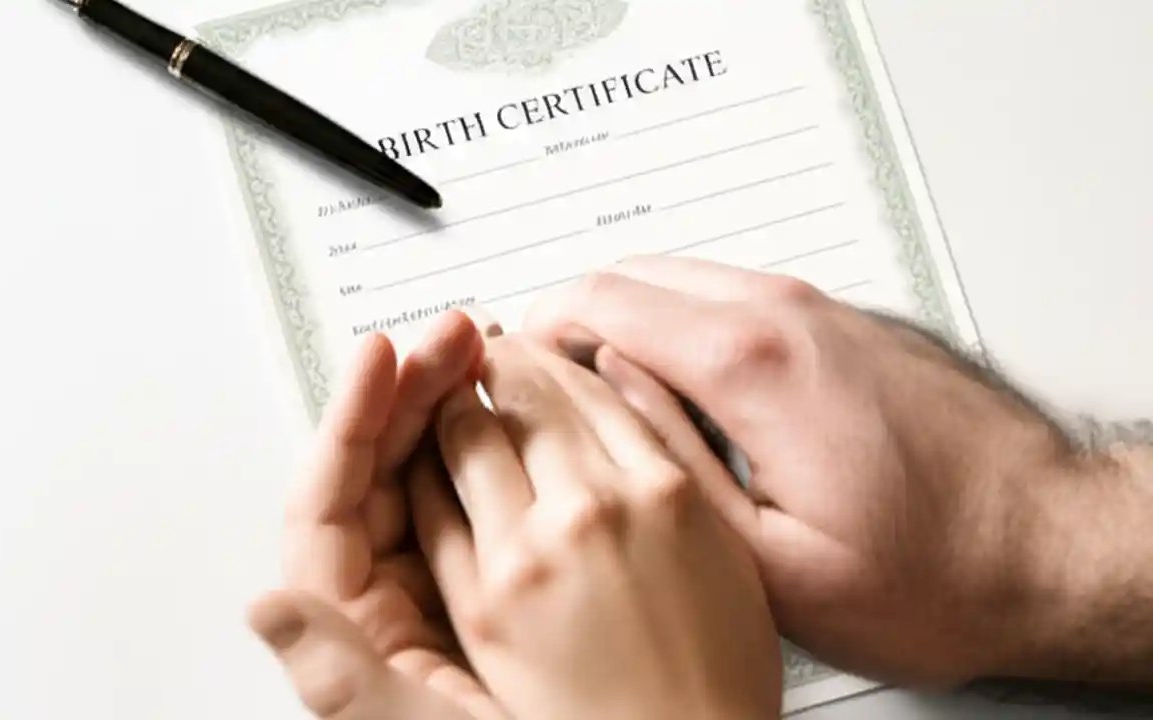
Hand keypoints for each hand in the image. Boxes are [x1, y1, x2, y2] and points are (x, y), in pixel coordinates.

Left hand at [249, 312, 502, 718]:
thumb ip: (338, 673)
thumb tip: (263, 605)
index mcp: (348, 611)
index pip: (329, 497)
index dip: (351, 420)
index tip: (380, 355)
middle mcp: (379, 577)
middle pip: (378, 463)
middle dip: (412, 390)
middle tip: (457, 333)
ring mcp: (431, 563)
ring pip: (426, 462)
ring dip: (450, 399)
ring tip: (486, 345)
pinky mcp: (482, 561)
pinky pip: (473, 483)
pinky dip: (488, 437)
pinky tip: (514, 399)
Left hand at [409, 334, 781, 719]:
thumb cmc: (713, 670)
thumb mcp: (729, 553)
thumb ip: (677, 464)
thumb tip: (620, 394)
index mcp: (663, 490)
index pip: (586, 387)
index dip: (550, 358)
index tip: (536, 347)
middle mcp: (595, 511)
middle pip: (524, 397)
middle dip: (495, 365)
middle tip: (485, 351)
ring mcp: (531, 554)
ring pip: (468, 436)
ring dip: (454, 404)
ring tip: (453, 394)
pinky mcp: (483, 601)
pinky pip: (438, 507)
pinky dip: (430, 473)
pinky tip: (434, 464)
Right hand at [522, 257, 1150, 687]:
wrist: (1049, 547)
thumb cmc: (936, 571)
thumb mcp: (769, 561)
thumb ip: (669, 464)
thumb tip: (607, 397)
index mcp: (754, 363)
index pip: (600, 299)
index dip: (534, 332)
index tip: (509, 369)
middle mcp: (786, 312)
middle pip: (633, 272)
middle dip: (571, 318)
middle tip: (544, 382)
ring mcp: (819, 309)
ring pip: (682, 278)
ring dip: (627, 320)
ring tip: (604, 395)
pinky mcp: (842, 322)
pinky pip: (732, 298)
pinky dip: (683, 326)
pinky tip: (681, 393)